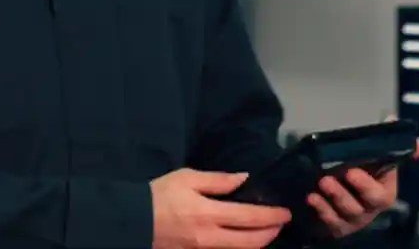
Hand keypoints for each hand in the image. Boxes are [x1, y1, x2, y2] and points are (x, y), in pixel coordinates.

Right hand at [150, 168, 291, 248]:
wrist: (133, 219)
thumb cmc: (159, 194)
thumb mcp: (186, 177)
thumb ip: (217, 180)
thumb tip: (244, 178)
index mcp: (209, 214)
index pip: (250, 217)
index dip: (272, 216)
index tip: (285, 212)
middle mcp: (210, 237)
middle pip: (251, 242)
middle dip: (271, 233)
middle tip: (280, 223)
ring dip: (257, 243)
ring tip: (266, 232)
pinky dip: (239, 247)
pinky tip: (242, 240)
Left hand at [307, 139, 418, 237]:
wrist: (337, 192)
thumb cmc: (358, 172)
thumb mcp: (369, 155)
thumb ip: (381, 140)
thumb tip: (391, 118)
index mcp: (384, 191)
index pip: (382, 192)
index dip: (367, 184)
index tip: (352, 171)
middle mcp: (371, 208)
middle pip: (366, 205)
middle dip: (350, 192)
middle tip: (332, 177)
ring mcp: (354, 219)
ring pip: (347, 213)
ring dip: (334, 198)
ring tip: (320, 183)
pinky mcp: (337, 226)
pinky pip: (331, 222)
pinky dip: (321, 210)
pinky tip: (311, 198)